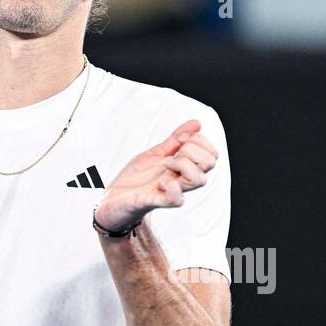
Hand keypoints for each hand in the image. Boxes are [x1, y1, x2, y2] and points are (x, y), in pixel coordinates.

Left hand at [95, 120, 218, 233]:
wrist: (114, 198)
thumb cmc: (136, 178)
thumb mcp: (156, 153)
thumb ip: (175, 140)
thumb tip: (197, 123)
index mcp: (184, 167)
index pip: (211, 154)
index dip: (199, 141)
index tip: (180, 138)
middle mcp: (182, 179)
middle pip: (210, 164)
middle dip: (193, 150)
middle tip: (172, 153)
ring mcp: (172, 191)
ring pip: (200, 180)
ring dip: (183, 165)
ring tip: (165, 164)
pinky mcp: (157, 201)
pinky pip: (177, 200)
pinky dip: (171, 187)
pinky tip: (160, 182)